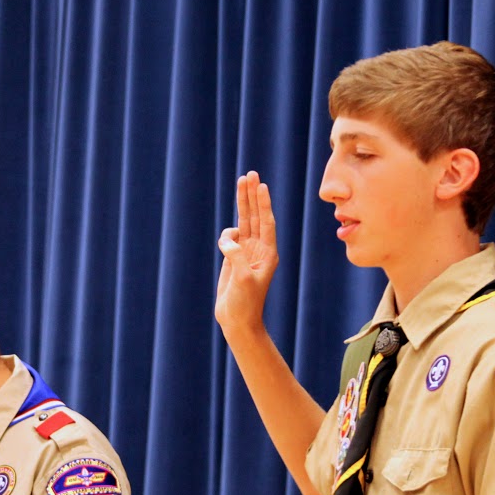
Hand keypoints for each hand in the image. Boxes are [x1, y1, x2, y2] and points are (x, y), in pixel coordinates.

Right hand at [215, 171, 279, 336]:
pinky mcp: (234, 258)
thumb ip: (236, 255)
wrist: (237, 320)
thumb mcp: (242, 278)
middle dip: (252, 194)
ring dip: (243, 201)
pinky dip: (227, 234)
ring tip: (241, 180)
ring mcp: (247, 253)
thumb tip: (228, 239)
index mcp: (268, 254)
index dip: (263, 203)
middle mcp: (260, 250)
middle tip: (250, 174)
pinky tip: (226, 243)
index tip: (261, 185)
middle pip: (256, 215)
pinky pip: (230, 237)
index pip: (266, 222)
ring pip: (244, 221)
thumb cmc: (245, 303)